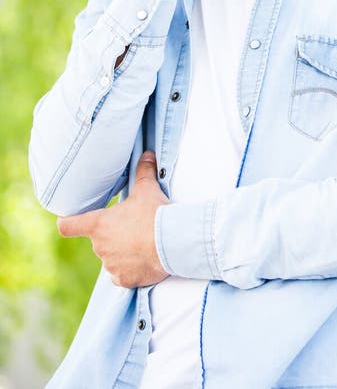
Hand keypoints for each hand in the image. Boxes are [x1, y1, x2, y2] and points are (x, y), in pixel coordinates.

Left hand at [57, 151, 169, 288]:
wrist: (170, 243)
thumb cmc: (154, 214)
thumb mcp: (148, 188)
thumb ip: (144, 171)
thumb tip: (147, 155)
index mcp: (98, 225)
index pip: (68, 226)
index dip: (67, 222)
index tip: (68, 220)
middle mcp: (100, 247)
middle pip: (99, 240)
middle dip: (113, 234)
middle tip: (133, 226)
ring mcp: (111, 265)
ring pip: (111, 258)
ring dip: (122, 252)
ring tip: (142, 243)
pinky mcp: (124, 280)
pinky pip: (122, 275)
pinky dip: (130, 269)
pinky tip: (144, 260)